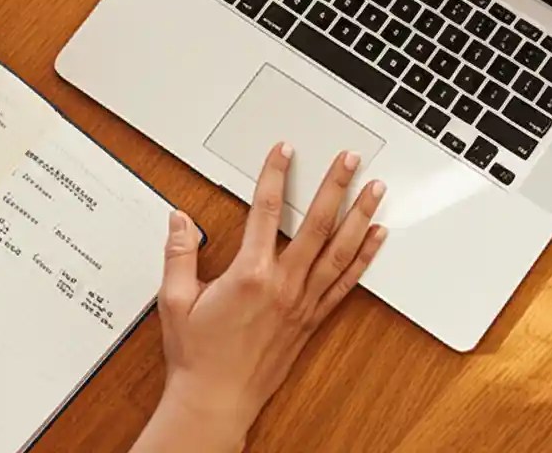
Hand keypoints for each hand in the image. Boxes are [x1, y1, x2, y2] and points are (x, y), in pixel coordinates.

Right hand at [135, 143, 387, 451]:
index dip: (275, 175)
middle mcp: (283, 285)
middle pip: (315, 224)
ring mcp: (302, 303)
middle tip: (350, 159)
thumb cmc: (197, 355)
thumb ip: (178, 254)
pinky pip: (344, 284)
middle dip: (334, 186)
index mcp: (249, 275)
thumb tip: (180, 219)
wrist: (216, 399)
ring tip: (375, 189)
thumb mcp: (174, 300)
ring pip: (339, 251)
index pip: (265, 211)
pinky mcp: (312, 320)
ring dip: (359, 217)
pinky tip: (377, 237)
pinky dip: (364, 259)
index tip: (285, 151)